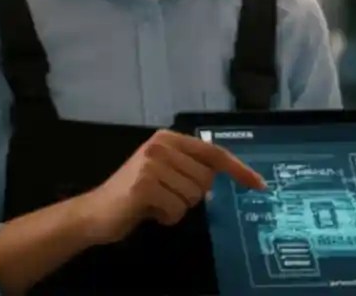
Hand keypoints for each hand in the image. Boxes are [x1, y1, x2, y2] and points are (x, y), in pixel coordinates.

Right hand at [80, 129, 265, 244]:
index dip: (239, 169)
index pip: (214, 152)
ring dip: (178, 207)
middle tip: (166, 195)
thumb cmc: (134, 194)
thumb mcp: (165, 171)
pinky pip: (177, 209)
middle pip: (206, 179)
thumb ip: (191, 167)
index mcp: (168, 138)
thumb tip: (228, 174)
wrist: (96, 212)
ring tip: (155, 203)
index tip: (259, 184)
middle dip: (191, 195)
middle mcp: (161, 146)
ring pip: (193, 196)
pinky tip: (149, 211)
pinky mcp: (145, 185)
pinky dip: (167, 217)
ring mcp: (152, 164)